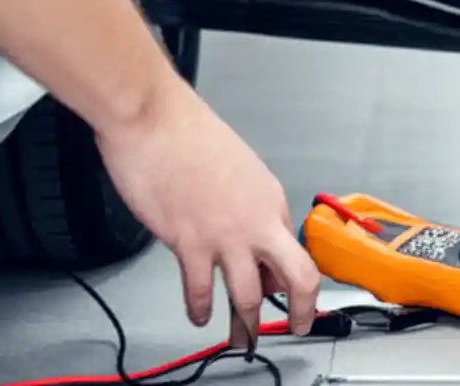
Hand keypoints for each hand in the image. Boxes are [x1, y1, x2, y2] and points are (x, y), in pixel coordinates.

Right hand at [95, 75, 319, 345]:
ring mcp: (225, 235)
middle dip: (304, 309)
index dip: (289, 273)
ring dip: (247, 322)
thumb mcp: (237, 167)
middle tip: (300, 326)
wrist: (155, 120)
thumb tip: (245, 235)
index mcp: (270, 199)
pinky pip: (200, 290)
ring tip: (244, 338)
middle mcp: (257, 220)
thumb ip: (246, 203)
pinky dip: (199, 308)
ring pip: (250, 294)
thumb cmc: (189, 135)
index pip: (293, 246)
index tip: (286, 288)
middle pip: (298, 276)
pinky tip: (197, 314)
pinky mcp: (188, 243)